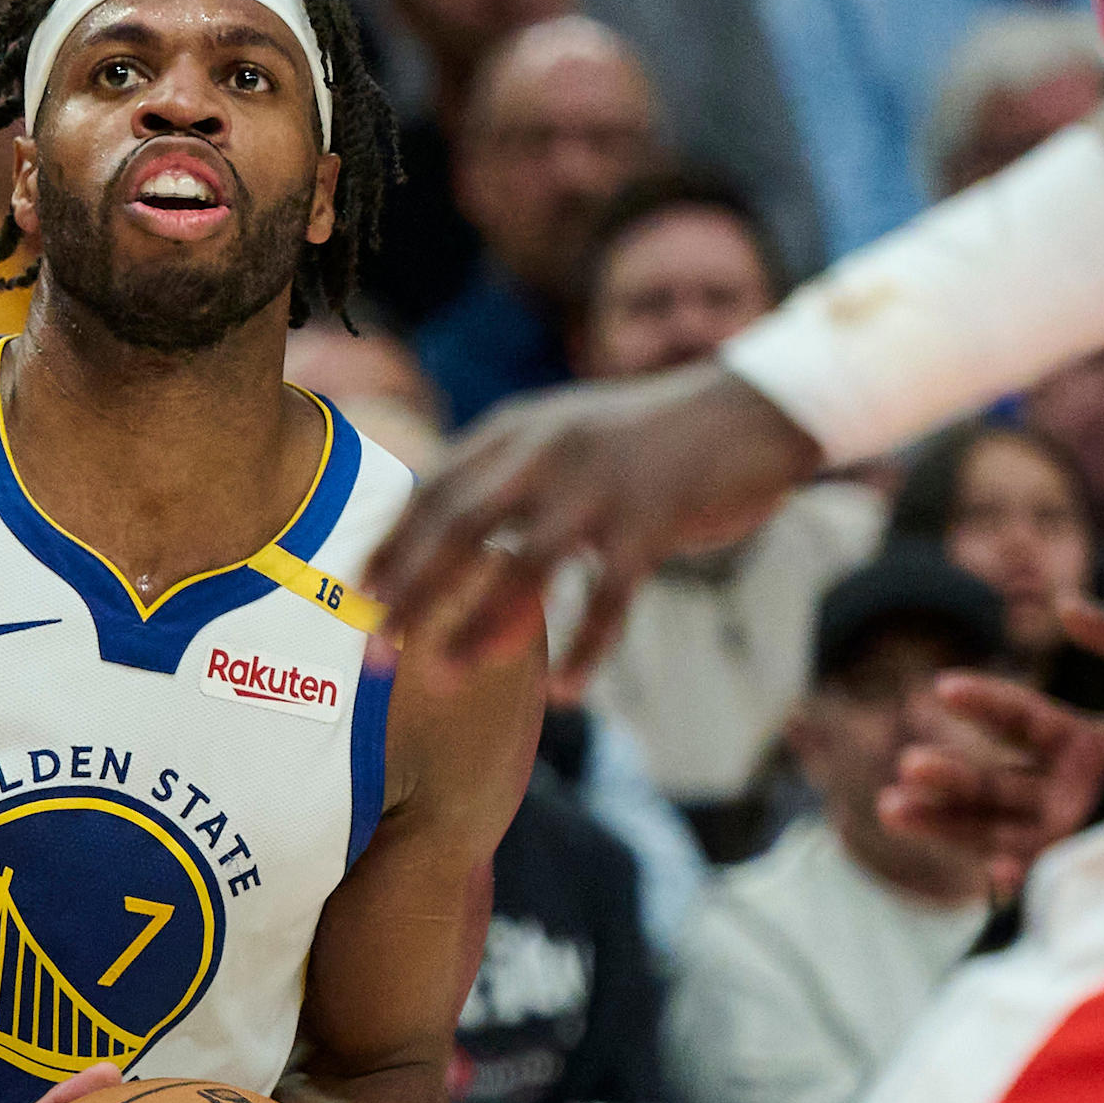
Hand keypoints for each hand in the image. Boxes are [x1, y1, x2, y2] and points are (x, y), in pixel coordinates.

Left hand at [366, 366, 826, 688]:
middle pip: (459, 526)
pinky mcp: (655, 518)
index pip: (432, 490)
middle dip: (411, 592)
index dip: (391, 547)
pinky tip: (565, 692)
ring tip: (445, 674)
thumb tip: (449, 548)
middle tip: (376, 649)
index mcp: (517, 431)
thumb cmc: (649, 443)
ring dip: (479, 625)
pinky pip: (610, 598)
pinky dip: (585, 648)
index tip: (354, 598)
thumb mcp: (565, 439)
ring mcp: (601, 484)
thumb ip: (510, 479)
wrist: (749, 411)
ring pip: (526, 565)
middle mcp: (547, 449)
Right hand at [884, 667, 1103, 900]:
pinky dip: (1019, 877)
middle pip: (992, 784)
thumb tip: (1067, 607)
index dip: (984, 702)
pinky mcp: (1085, 874)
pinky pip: (1042, 876)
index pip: (1021, 721)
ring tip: (889, 809)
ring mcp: (1071, 839)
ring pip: (994, 831)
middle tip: (906, 766)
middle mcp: (1069, 795)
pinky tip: (998, 870)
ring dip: (944, 823)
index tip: (945, 687)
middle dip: (945, 776)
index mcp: (1086, 746)